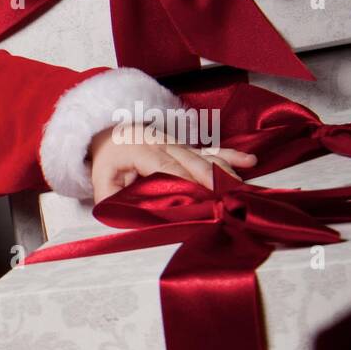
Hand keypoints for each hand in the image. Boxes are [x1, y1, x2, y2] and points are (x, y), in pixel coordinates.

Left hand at [88, 124, 256, 203]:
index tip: (199, 198)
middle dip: (209, 180)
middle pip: (191, 162)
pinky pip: (211, 150)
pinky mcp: (188, 147)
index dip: (184, 182)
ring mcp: (178, 143)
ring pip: (204, 156)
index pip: (165, 167)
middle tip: (225, 198)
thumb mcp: (101, 180)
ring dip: (223, 172)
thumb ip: (110, 199)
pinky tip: (249, 161)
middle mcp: (163, 143)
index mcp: (141, 150)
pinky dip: (230, 157)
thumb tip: (123, 217)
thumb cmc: (108, 160)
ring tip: (240, 187)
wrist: (110, 132)